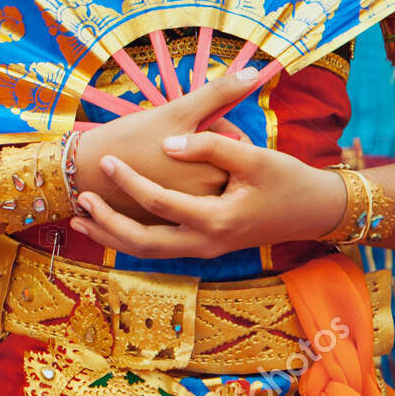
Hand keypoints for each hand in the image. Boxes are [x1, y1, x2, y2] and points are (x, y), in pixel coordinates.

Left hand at [68, 129, 345, 258]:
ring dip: (112, 236)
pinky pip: (158, 248)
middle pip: (142, 243)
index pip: (160, 202)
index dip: (129, 181)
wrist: (314, 212)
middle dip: (107, 223)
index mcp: (216, 220)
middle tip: (80, 200)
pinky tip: (109, 224)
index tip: (106, 160)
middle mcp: (205, 243)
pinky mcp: (203, 247)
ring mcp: (204, 250)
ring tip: (80, 218)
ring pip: (147, 252)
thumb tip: (169, 142)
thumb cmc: (287, 179)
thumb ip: (211, 145)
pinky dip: (130, 238)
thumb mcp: (254, 156)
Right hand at [73, 67, 258, 223]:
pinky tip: (154, 168)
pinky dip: (175, 182)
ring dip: (190, 164)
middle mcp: (207, 203)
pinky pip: (183, 199)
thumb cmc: (130, 139)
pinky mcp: (167, 224)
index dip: (217, 127)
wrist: (84, 172)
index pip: (237, 147)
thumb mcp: (176, 112)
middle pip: (221, 166)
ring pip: (202, 182)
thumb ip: (218, 92)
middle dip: (205, 147)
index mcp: (216, 176)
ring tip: (162, 151)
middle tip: (175, 134)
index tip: (195, 120)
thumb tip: (254, 72)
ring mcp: (187, 218)